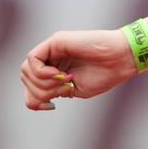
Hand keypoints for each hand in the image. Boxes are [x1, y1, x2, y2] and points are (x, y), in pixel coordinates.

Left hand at [21, 28, 136, 110]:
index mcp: (55, 70)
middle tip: (63, 90)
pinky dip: (42, 72)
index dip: (34, 100)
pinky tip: (59, 75)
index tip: (52, 107)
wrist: (121, 59)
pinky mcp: (55, 41)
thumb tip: (35, 98)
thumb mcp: (75, 90)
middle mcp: (51, 58)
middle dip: (40, 92)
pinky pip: (33, 58)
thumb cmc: (105, 75)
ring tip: (63, 83)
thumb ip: (53, 92)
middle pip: (26, 78)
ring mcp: (52, 49)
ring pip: (26, 70)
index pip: (30, 85)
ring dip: (42, 83)